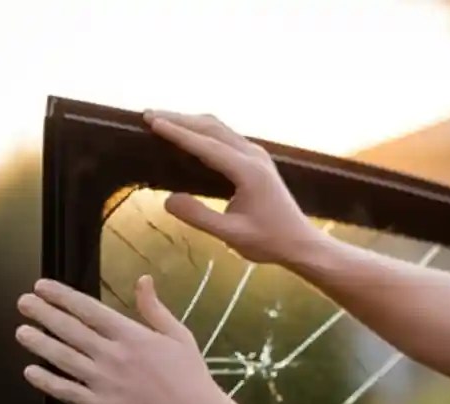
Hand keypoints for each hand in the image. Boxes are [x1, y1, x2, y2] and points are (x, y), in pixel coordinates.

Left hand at [15, 275, 230, 403]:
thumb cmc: (190, 377)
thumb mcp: (179, 335)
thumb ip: (155, 309)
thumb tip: (143, 280)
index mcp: (132, 335)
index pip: (88, 310)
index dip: (62, 297)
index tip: (42, 287)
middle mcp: (113, 355)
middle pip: (70, 330)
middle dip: (43, 314)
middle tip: (23, 303)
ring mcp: (104, 382)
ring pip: (63, 358)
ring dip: (39, 343)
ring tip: (21, 332)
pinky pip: (67, 391)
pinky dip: (47, 381)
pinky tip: (31, 372)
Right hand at [144, 110, 319, 264]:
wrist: (300, 242)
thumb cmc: (268, 241)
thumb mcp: (231, 235)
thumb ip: (199, 217)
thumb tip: (167, 200)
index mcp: (248, 171)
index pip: (206, 145)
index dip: (178, 133)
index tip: (152, 122)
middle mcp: (253, 156)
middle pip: (212, 127)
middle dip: (180, 119)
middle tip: (149, 115)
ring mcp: (257, 155)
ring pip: (219, 128)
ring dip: (191, 121)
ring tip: (162, 120)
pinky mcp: (257, 160)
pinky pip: (226, 136)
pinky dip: (203, 131)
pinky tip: (189, 135)